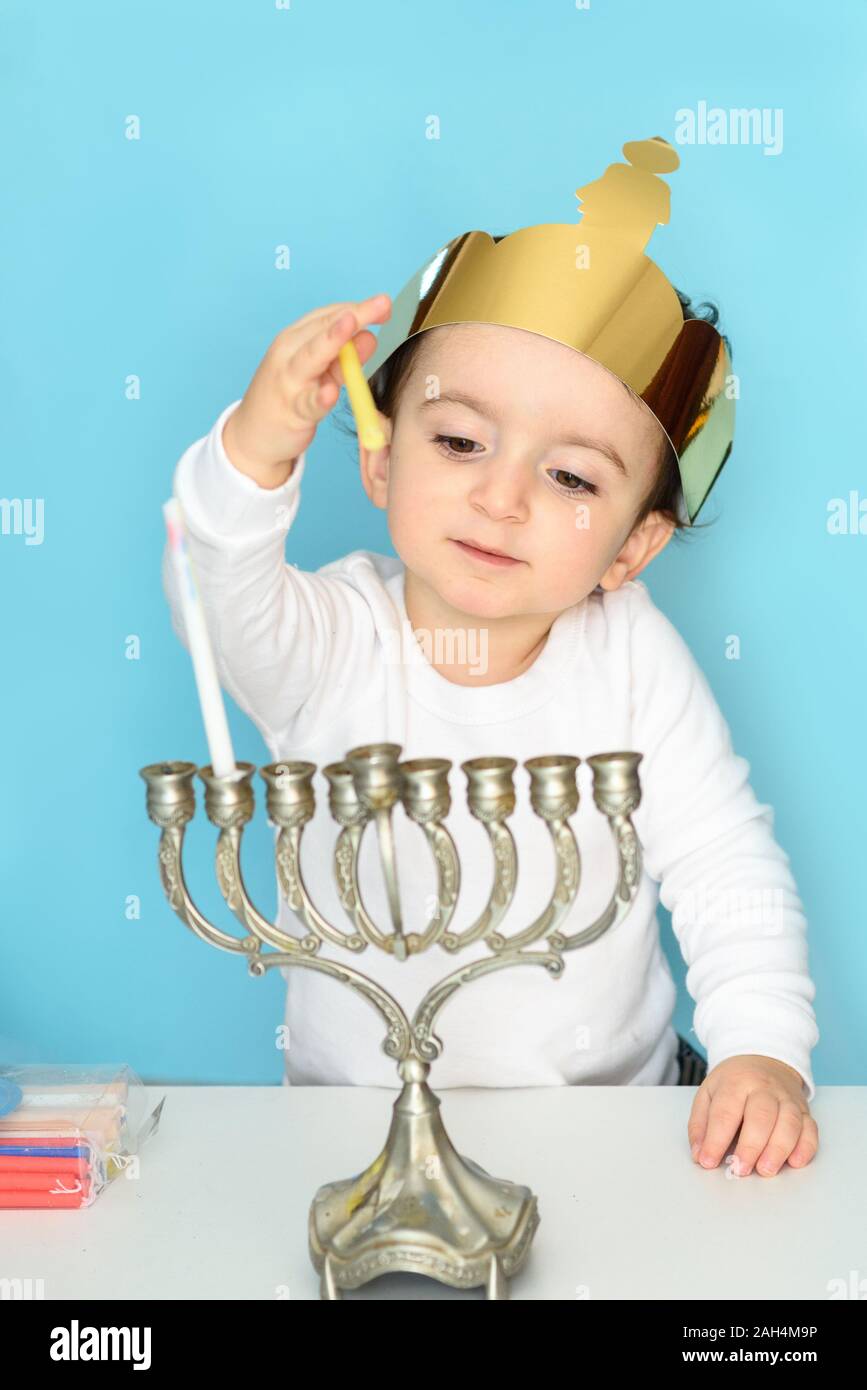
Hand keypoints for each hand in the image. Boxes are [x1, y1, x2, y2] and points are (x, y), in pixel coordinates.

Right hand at [222, 292, 391, 487]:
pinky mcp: (291, 412)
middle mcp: (289, 353)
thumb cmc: (290, 398)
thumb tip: (371, 336)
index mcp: (296, 338)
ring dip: (332, 339)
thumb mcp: (320, 374)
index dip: (357, 308)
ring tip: (351, 325)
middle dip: (354, 314)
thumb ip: (345, 358)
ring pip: (311, 357)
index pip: (328, 315)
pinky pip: (308, 403)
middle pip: (323, 328)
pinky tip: (330, 392)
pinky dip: (319, 398)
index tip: (384, 304)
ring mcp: (288, 381)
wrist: (252, 435)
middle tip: (382, 303)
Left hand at [687, 1053, 818, 1177]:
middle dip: (751, 1146)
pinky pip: (810, 1129)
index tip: (709, 1161)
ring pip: (789, 1123)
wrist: (763, 1060)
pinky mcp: (804, 1110)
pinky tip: (795, 1162)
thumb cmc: (733, 1083)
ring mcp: (787, 1099)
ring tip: (765, 1170)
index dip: (716, 1139)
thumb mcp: (708, 1094)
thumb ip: (700, 1125)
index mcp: (736, 1082)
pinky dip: (805, 1147)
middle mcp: (764, 1088)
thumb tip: (699, 1155)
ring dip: (779, 1149)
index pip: (725, 1112)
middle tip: (741, 1170)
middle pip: (761, 1116)